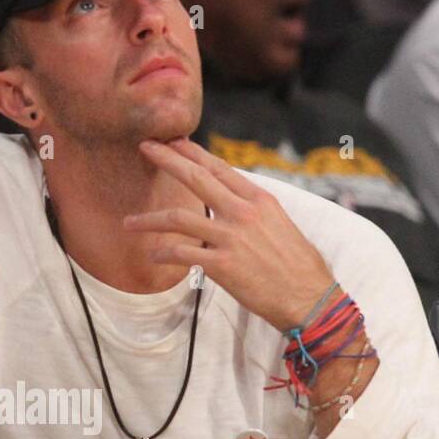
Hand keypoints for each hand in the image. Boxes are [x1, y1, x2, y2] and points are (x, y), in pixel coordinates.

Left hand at [124, 138, 336, 332]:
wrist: (308, 297)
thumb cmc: (298, 266)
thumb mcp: (280, 225)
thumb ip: (254, 211)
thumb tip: (235, 205)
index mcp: (259, 199)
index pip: (220, 168)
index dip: (194, 153)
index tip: (174, 141)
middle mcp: (243, 212)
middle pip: (197, 179)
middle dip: (167, 160)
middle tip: (145, 148)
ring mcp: (230, 237)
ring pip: (179, 219)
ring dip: (150, 219)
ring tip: (129, 222)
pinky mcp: (221, 265)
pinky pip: (182, 254)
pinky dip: (164, 253)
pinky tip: (153, 254)